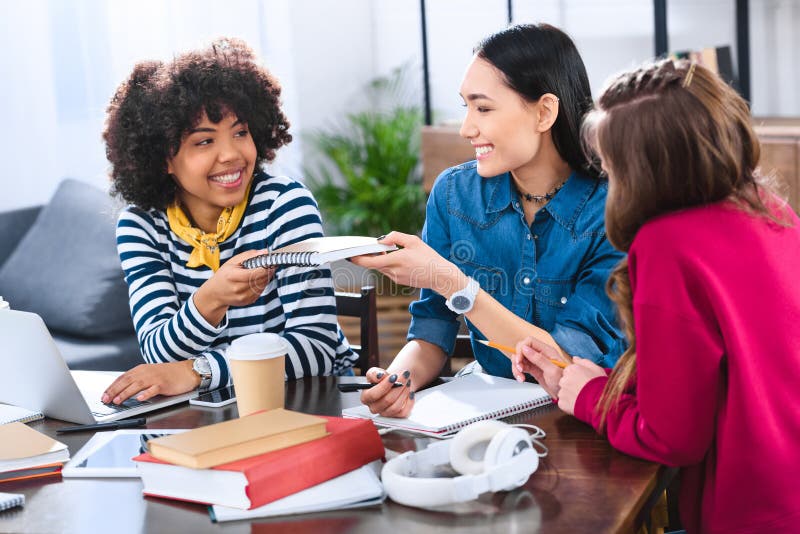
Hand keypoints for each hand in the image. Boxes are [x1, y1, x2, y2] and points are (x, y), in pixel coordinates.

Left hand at [101, 360, 198, 404]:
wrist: (187, 371)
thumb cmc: (170, 374)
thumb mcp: (151, 374)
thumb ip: (138, 380)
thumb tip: (124, 390)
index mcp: (142, 369)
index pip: (123, 377)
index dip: (112, 386)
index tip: (104, 395)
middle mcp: (147, 372)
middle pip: (127, 381)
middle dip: (114, 391)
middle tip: (106, 399)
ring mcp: (155, 378)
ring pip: (137, 385)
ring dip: (126, 393)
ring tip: (118, 400)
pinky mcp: (164, 384)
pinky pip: (153, 389)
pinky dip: (146, 394)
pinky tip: (140, 399)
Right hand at [194, 249, 275, 324]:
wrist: (215, 293)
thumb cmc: (224, 275)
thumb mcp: (232, 261)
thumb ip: (249, 255)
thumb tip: (265, 252)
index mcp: (232, 276)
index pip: (254, 273)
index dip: (265, 268)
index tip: (270, 263)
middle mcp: (237, 289)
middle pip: (260, 280)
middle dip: (267, 272)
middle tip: (270, 266)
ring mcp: (242, 297)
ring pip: (262, 287)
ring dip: (266, 279)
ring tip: (263, 272)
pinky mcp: (247, 302)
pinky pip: (260, 292)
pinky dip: (261, 285)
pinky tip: (257, 280)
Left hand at [350, 232, 465, 296]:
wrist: (440, 276)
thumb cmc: (429, 257)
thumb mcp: (413, 241)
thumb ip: (395, 237)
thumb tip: (382, 240)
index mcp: (396, 260)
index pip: (371, 262)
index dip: (359, 259)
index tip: (351, 256)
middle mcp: (394, 271)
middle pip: (375, 264)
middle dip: (370, 256)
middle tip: (367, 248)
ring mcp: (396, 278)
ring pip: (382, 267)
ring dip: (380, 260)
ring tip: (383, 251)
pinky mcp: (399, 281)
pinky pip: (389, 271)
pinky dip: (388, 264)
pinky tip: (394, 259)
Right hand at [359, 367, 413, 417]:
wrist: (393, 382)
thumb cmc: (383, 378)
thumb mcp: (376, 372)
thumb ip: (374, 373)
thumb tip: (379, 376)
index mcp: (366, 397)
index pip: (373, 395)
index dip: (384, 386)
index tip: (394, 376)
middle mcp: (374, 407)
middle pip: (387, 401)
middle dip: (398, 387)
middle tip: (405, 375)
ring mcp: (385, 413)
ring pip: (395, 407)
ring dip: (404, 392)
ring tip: (407, 382)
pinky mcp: (395, 416)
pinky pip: (404, 412)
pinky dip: (409, 402)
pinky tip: (410, 392)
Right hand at [512, 337, 563, 398]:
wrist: (565, 394)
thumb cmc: (563, 382)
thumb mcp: (552, 371)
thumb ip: (539, 359)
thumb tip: (526, 349)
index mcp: (547, 350)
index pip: (529, 341)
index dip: (521, 349)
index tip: (519, 359)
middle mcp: (540, 354)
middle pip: (522, 349)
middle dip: (517, 359)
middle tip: (519, 368)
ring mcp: (536, 362)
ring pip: (520, 359)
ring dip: (516, 368)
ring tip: (520, 377)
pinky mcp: (533, 369)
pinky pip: (521, 367)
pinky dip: (518, 373)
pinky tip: (521, 379)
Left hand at [556, 357, 606, 414]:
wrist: (600, 402)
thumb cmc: (600, 385)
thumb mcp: (596, 369)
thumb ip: (583, 362)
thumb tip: (575, 358)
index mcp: (571, 369)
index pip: (568, 371)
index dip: (575, 377)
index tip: (581, 381)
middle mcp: (564, 379)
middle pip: (564, 381)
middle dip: (570, 385)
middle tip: (581, 390)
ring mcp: (562, 391)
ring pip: (563, 392)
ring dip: (569, 395)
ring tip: (581, 398)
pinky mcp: (562, 403)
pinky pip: (563, 403)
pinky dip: (568, 404)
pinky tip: (578, 404)